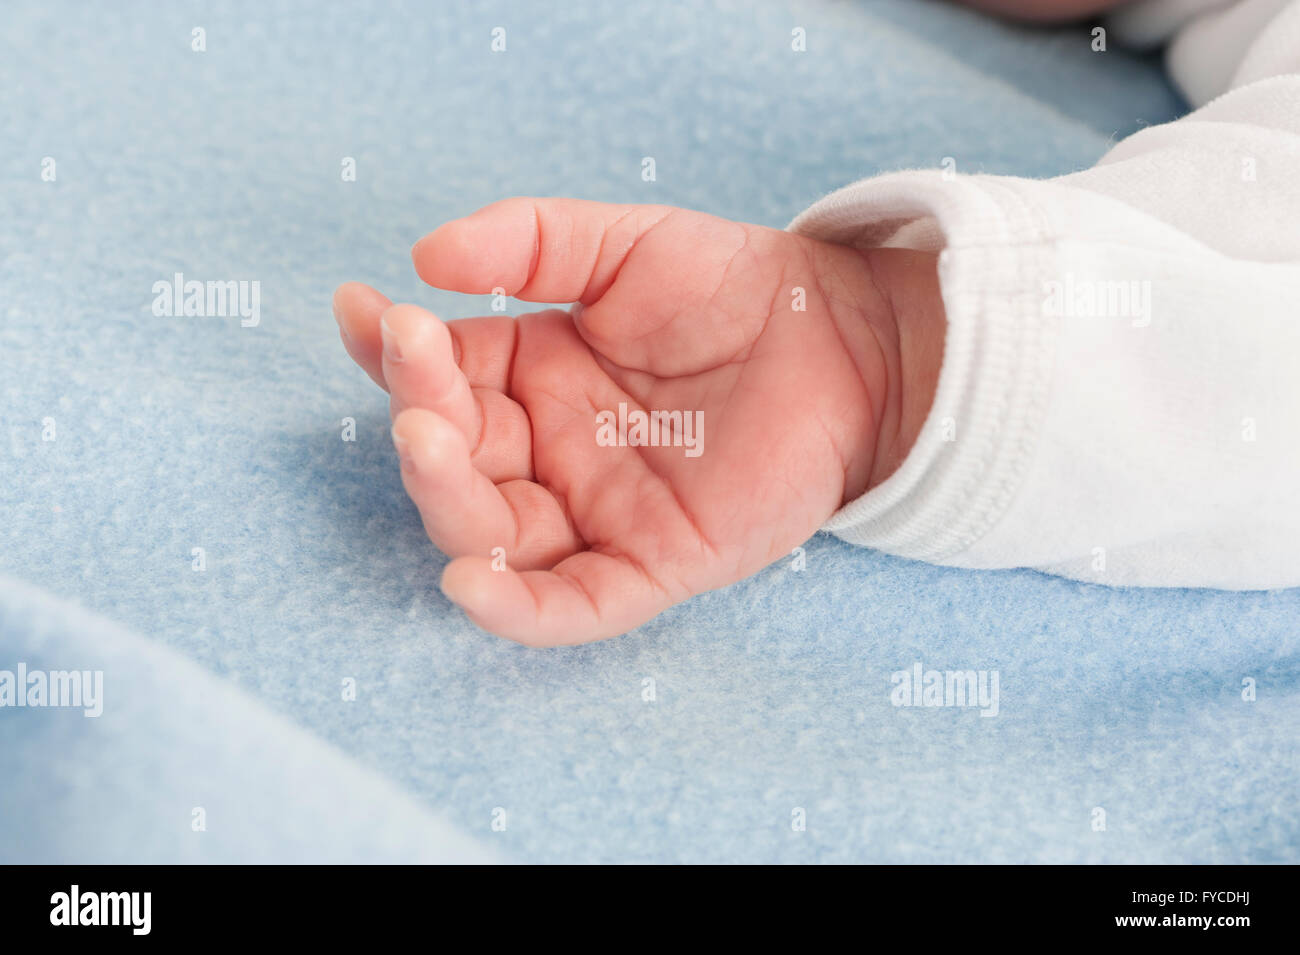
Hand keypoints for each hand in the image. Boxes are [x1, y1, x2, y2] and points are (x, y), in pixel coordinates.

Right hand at [334, 198, 941, 644]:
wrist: (844, 336)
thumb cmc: (733, 288)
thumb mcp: (622, 245)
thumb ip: (529, 242)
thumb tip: (422, 255)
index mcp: (531, 381)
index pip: (440, 380)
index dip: (395, 354)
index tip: (365, 310)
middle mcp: (550, 455)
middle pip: (455, 465)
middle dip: (423, 423)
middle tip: (416, 370)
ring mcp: (597, 515)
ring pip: (494, 537)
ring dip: (449, 501)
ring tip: (430, 440)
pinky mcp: (653, 566)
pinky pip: (572, 605)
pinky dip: (517, 608)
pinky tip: (471, 583)